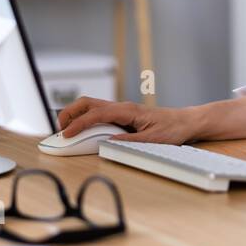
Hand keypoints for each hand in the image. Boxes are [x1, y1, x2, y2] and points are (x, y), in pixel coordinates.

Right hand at [56, 97, 200, 144]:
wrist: (186, 122)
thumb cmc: (173, 129)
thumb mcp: (153, 140)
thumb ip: (130, 141)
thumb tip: (109, 142)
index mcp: (128, 111)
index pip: (96, 113)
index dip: (78, 124)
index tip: (66, 134)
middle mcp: (122, 107)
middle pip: (87, 103)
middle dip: (69, 113)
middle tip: (59, 130)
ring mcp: (121, 110)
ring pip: (91, 106)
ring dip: (75, 115)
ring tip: (66, 131)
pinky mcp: (122, 115)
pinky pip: (98, 113)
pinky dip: (85, 119)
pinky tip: (82, 130)